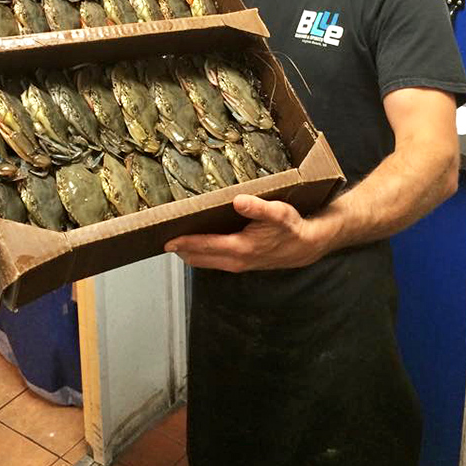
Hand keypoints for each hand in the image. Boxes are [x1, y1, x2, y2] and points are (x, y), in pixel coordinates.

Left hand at [163, 194, 325, 271]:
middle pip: (198, 257)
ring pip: (204, 261)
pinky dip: (200, 253)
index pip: (204, 246)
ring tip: (172, 238)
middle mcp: (235, 260)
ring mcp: (237, 264)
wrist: (306, 247)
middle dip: (180, 248)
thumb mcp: (278, 213)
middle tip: (160, 236)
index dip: (184, 242)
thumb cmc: (291, 228)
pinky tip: (196, 241)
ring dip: (188, 252)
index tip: (165, 239)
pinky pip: (213, 260)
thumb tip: (238, 200)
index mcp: (240, 248)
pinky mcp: (240, 263)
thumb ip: (258, 207)